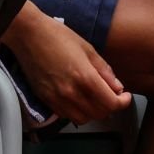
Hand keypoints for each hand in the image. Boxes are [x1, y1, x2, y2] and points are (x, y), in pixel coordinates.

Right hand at [3, 6, 131, 123]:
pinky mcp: (45, 100)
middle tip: (113, 96)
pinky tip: (80, 100)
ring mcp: (56, 99)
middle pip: (99, 114)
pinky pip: (66, 115)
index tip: (125, 96)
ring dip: (94, 112)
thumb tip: (118, 88)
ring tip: (97, 99)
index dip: (123, 102)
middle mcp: (71, 93)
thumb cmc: (58, 36)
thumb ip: (105, 71)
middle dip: (111, 107)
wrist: (28, 35)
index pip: (111, 103)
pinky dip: (77, 112)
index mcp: (85, 78)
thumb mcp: (88, 49)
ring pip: (83, 119)